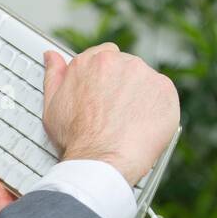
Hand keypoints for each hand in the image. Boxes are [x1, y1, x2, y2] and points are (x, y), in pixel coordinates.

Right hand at [41, 43, 179, 185]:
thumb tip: (52, 57)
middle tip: (117, 113)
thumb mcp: (52, 105)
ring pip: (146, 81)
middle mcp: (116, 62)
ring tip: (130, 122)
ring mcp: (143, 74)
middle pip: (126, 67)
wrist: (101, 161)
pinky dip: (158, 109)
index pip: (104, 57)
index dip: (106, 78)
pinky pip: (164, 95)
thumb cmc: (76, 139)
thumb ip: (53, 76)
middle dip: (123, 86)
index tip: (106, 94)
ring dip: (141, 96)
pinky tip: (144, 125)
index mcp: (89, 62)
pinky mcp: (164, 89)